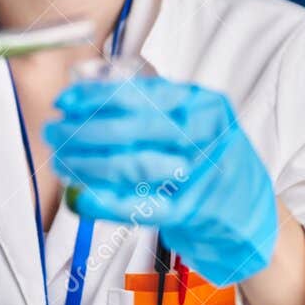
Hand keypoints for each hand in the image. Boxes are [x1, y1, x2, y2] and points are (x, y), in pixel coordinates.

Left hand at [43, 75, 278, 284]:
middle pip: (134, 128)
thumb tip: (92, 91)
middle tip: (54, 131)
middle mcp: (206, 136)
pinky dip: (107, 202)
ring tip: (61, 160)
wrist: (251, 213)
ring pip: (134, 165)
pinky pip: (142, 206)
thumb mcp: (196, 121)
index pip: (143, 94)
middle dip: (84, 129)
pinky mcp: (192, 213)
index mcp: (204, 106)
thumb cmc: (211, 160)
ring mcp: (200, 176)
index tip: (66, 101)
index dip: (97, 96)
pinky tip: (81, 198)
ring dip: (88, 162)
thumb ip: (156, 105)